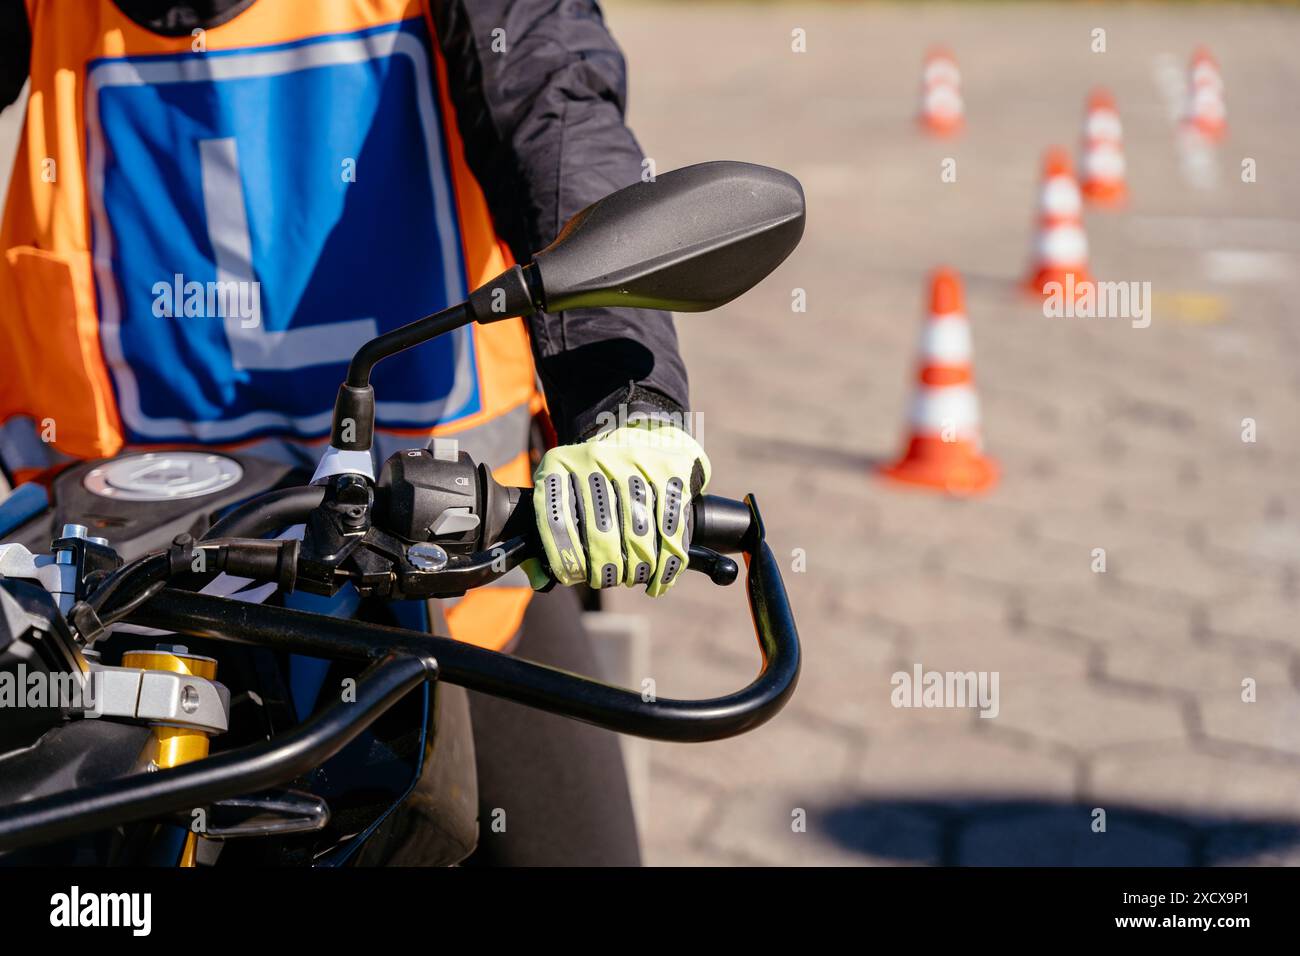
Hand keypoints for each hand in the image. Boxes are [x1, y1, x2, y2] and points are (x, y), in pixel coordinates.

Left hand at [530, 421, 709, 595]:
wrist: (636, 423)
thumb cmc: (594, 472)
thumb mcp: (562, 486)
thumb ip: (549, 530)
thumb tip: (541, 578)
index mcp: (560, 464)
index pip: (556, 522)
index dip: (566, 560)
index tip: (573, 577)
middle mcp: (595, 459)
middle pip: (601, 534)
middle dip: (606, 571)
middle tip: (607, 579)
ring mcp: (636, 463)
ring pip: (638, 536)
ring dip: (637, 570)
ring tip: (633, 577)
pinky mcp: (670, 471)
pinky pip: (670, 529)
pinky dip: (668, 562)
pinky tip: (659, 577)